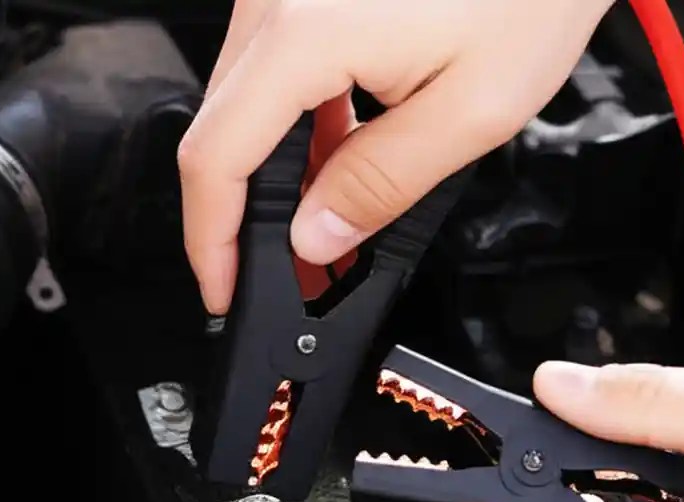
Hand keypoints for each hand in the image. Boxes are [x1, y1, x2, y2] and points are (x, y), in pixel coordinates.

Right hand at [179, 0, 616, 312]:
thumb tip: (315, 240)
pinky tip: (345, 148)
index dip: (212, 239)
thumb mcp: (471, 113)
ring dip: (282, 167)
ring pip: (245, 102)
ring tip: (340, 208)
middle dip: (251, 212)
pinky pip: (273, 67)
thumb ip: (381, 185)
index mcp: (305, 32)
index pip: (216, 157)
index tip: (228, 287)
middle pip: (221, 130)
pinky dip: (299, 121)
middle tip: (301, 263)